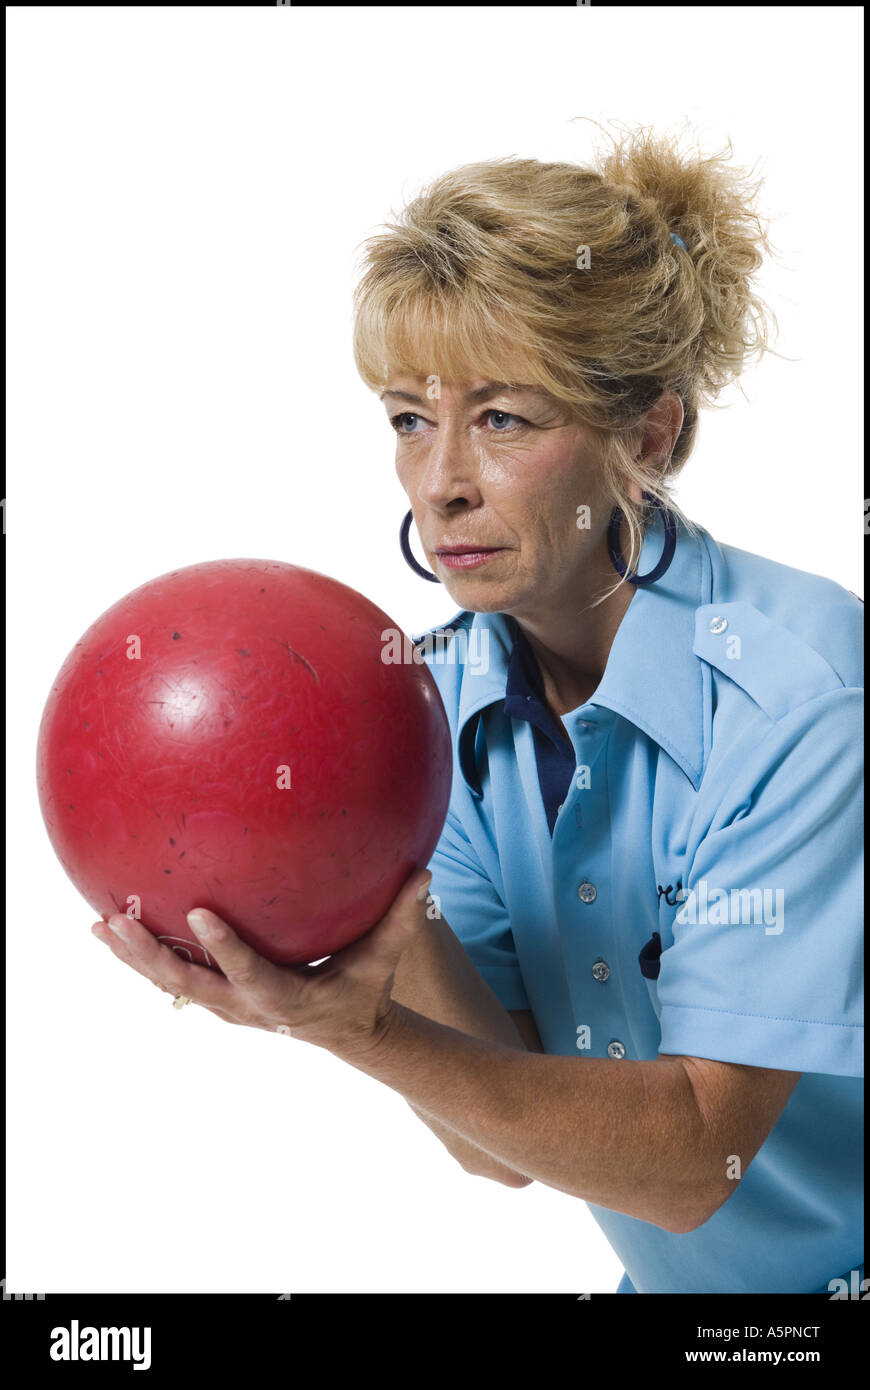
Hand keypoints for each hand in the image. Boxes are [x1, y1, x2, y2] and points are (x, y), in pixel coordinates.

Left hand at [91, 868, 432, 1062]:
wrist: (348, 1032)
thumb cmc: (367, 988)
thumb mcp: (386, 958)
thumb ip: (401, 918)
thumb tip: (425, 873)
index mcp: (286, 1000)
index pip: (250, 974)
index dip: (224, 948)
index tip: (199, 912)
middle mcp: (247, 1007)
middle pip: (189, 985)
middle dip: (150, 956)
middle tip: (117, 924)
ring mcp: (227, 1005)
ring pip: (171, 984)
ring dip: (133, 957)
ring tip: (98, 925)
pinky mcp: (217, 996)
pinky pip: (173, 977)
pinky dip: (141, 958)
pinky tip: (110, 928)